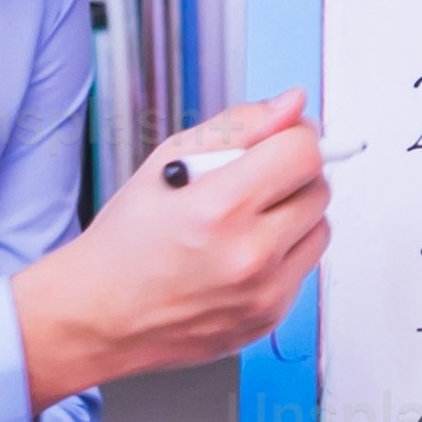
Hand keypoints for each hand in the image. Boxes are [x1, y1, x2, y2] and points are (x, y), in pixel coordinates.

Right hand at [14, 89, 324, 407]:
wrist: (101, 315)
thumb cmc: (126, 241)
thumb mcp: (168, 161)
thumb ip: (238, 126)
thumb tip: (291, 105)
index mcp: (220, 207)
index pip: (302, 152)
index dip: (292, 137)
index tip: (277, 141)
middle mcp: (249, 254)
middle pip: (318, 188)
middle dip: (291, 174)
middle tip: (251, 181)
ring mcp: (263, 292)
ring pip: (320, 228)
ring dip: (294, 214)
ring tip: (246, 219)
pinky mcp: (269, 317)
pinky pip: (304, 266)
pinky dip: (284, 253)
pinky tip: (242, 253)